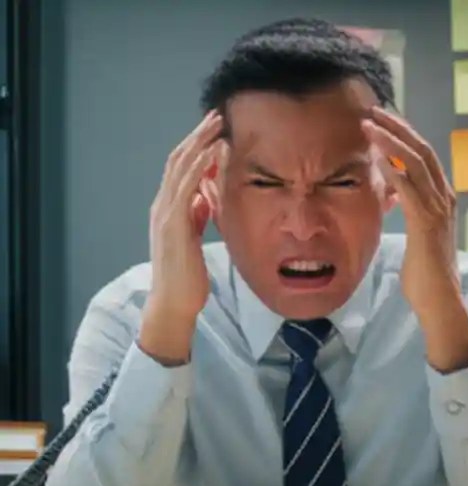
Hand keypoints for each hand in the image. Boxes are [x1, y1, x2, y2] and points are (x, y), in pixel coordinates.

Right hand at [139, 111, 223, 365]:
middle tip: (218, 114)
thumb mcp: (194, 237)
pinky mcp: (173, 225)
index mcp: (169, 208)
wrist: (174, 302)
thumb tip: (204, 196)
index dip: (196, 145)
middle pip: (178, 159)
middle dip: (198, 135)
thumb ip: (196, 215)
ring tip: (217, 124)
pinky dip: (197, 168)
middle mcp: (162, 205)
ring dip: (199, 143)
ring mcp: (165, 213)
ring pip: (180, 168)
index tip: (215, 127)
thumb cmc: (187, 274)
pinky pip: (184, 188)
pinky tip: (210, 153)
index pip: (181, 167)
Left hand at [361, 107, 467, 371]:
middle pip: (423, 151)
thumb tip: (394, 195)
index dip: (405, 135)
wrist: (440, 300)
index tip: (383, 120)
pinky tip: (376, 154)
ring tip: (369, 125)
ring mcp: (438, 209)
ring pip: (416, 163)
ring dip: (391, 141)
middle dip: (398, 128)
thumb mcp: (418, 235)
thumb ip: (411, 211)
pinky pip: (408, 187)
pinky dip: (392, 167)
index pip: (425, 157)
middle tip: (374, 111)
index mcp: (444, 199)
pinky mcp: (426, 222)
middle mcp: (445, 199)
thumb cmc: (427, 274)